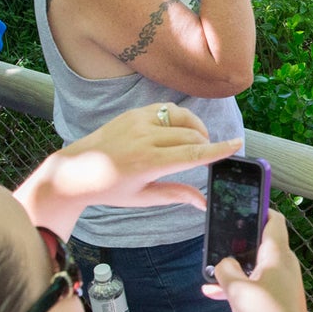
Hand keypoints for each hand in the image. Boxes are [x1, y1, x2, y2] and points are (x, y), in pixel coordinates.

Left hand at [43, 103, 239, 208]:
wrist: (74, 171)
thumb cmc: (109, 189)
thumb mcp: (143, 198)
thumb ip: (177, 195)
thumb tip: (203, 203)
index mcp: (147, 163)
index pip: (193, 153)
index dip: (219, 149)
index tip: (238, 144)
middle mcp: (144, 138)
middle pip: (192, 135)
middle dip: (207, 144)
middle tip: (208, 154)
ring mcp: (138, 121)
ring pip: (183, 118)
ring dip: (196, 129)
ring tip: (194, 142)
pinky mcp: (134, 113)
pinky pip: (168, 109)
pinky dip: (179, 118)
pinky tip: (177, 131)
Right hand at [203, 211, 312, 311]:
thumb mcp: (238, 291)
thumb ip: (226, 270)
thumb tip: (223, 264)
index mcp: (278, 253)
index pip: (275, 219)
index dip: (261, 208)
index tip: (245, 203)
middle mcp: (283, 263)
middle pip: (261, 241)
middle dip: (239, 239)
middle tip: (221, 237)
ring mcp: (282, 280)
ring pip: (255, 263)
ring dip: (235, 265)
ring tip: (212, 267)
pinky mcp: (277, 296)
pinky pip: (255, 282)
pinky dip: (239, 283)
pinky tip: (215, 291)